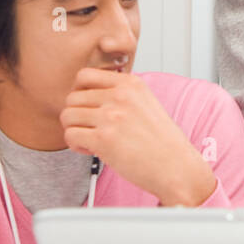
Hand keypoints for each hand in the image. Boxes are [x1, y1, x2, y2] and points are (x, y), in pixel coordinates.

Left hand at [60, 68, 217, 205]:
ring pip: (67, 116)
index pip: (84, 75)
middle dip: (77, 116)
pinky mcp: (103, 139)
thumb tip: (86, 94)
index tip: (87, 107)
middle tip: (91, 129)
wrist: (176, 167)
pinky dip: (76, 146)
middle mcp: (120, 96)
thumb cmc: (162, 142)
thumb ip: (121, 94)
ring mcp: (111, 117)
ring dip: (75, 130)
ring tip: (92, 140)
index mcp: (131, 84)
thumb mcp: (147, 103)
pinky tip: (92, 150)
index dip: (79, 92)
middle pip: (72, 97)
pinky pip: (70, 136)